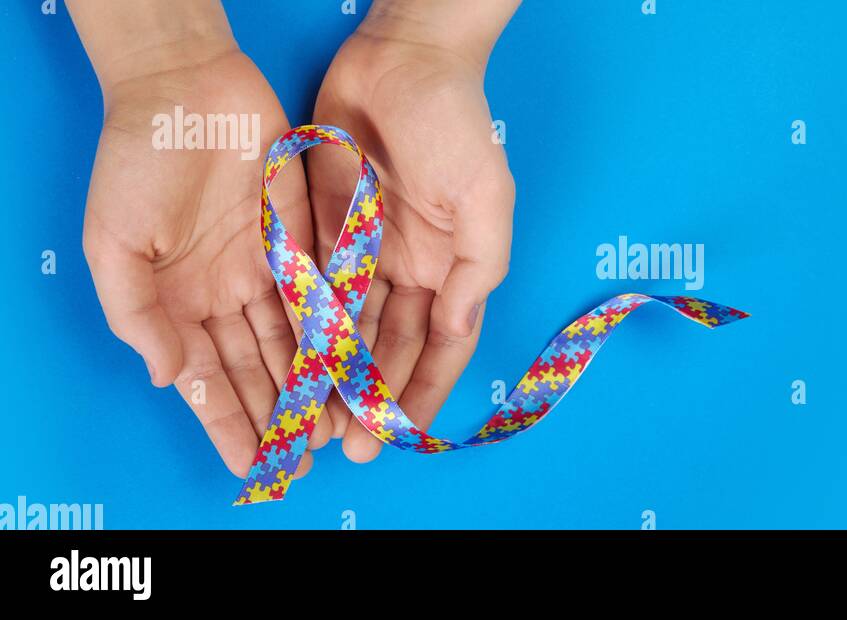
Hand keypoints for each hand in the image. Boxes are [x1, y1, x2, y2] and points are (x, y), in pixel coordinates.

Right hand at [74, 27, 332, 476]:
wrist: (185, 88)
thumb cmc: (135, 163)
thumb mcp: (115, 245)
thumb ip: (139, 315)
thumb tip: (169, 379)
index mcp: (175, 304)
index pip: (207, 379)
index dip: (228, 422)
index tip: (251, 464)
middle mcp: (224, 296)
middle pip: (257, 369)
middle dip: (279, 415)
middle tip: (306, 457)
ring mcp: (266, 269)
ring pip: (295, 342)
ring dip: (312, 387)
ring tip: (335, 428)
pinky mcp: (303, 240)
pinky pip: (322, 296)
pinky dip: (334, 335)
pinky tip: (349, 369)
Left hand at [306, 1, 517, 461]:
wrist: (402, 61)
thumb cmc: (456, 125)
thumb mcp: (486, 197)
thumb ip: (477, 267)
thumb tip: (459, 325)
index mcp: (454, 268)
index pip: (441, 344)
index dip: (424, 389)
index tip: (401, 431)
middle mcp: (410, 269)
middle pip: (391, 345)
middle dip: (373, 393)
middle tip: (348, 441)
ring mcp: (365, 250)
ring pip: (349, 326)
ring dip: (336, 371)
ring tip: (316, 416)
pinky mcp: (322, 227)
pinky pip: (314, 286)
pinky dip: (306, 324)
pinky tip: (291, 358)